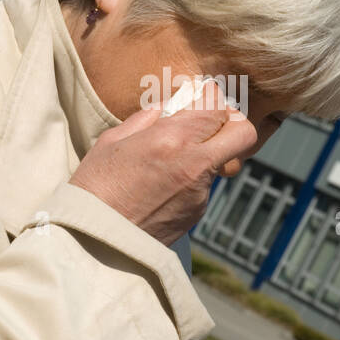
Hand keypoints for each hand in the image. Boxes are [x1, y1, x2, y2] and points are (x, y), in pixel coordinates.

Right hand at [68, 81, 257, 246]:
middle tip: (208, 124)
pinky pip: (204, 185)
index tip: (199, 98)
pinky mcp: (197, 213)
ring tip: (170, 160)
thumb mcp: (113, 141)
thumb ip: (146, 120)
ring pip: (223, 160)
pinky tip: (162, 185)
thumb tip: (167, 108)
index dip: (211, 98)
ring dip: (207, 153)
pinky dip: (191, 179)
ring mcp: (200, 192)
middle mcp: (195, 165)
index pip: (217, 106)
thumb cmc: (95, 188)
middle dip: (231, 123)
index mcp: (172, 139)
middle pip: (244, 133)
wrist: (94, 242)